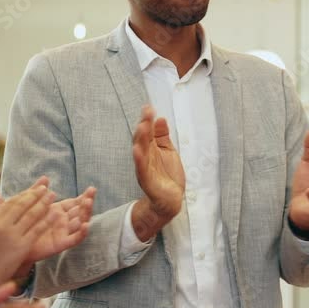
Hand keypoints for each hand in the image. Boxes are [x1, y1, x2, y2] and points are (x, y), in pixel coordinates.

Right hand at [0, 177, 55, 283]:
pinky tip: (55, 213)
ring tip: (52, 195)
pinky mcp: (22, 246)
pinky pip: (37, 230)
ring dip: (44, 203)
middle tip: (46, 188)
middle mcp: (2, 225)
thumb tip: (1, 197)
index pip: (12, 202)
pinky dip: (47, 220)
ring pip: (31, 215)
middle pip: (22, 205)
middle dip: (36, 195)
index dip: (25, 194)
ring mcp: (12, 235)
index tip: (36, 188)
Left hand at [22, 187, 95, 266]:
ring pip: (80, 222)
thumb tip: (45, 177)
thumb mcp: (29, 205)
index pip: (75, 203)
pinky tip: (85, 225)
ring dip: (86, 213)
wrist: (14, 244)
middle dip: (87, 203)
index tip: (91, 189)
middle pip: (80, 211)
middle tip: (91, 194)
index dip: (84, 196)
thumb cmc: (23, 225)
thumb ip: (37, 192)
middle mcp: (64, 221)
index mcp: (58, 211)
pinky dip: (82, 233)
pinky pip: (75, 239)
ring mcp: (64, 232)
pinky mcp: (61, 243)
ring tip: (88, 203)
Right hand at [130, 105, 184, 241]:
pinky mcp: (147, 181)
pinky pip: (142, 169)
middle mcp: (146, 157)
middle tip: (147, 113)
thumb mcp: (168, 151)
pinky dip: (139, 160)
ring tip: (142, 127)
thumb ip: (163, 136)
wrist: (170, 200)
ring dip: (140, 140)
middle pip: (143, 139)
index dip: (147, 120)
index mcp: (150, 149)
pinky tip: (137, 150)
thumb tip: (160, 118)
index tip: (148, 107)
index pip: (147, 132)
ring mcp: (145, 169)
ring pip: (141, 152)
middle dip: (144, 126)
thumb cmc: (168, 175)